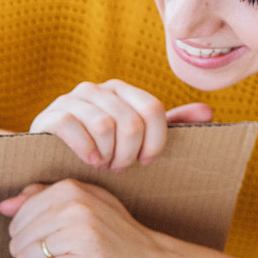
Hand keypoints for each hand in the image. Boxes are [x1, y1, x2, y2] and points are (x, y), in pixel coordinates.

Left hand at [0, 179, 180, 257]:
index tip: (56, 243)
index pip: (18, 219)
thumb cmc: (116, 236)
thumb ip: (42, 199)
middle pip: (19, 241)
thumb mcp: (84, 205)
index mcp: (70, 189)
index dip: (29, 239)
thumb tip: (3, 206)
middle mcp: (75, 206)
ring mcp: (83, 232)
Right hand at [28, 80, 211, 172]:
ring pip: (104, 126)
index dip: (155, 141)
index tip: (146, 162)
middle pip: (130, 121)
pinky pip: (72, 127)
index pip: (152, 110)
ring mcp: (71, 100)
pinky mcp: (49, 115)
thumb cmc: (101, 150)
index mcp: (122, 90)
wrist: (52, 159)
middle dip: (129, 153)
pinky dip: (85, 149)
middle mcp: (97, 89)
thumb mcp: (136, 140)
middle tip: (121, 168)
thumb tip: (207, 111)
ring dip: (107, 154)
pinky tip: (90, 161)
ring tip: (103, 165)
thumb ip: (168, 126)